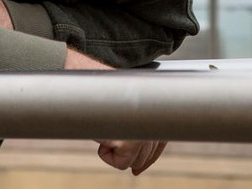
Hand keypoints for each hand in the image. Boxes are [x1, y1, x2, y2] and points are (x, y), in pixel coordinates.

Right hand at [62, 48, 167, 173]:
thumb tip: (137, 170)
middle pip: (144, 157)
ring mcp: (146, 133)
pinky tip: (103, 133)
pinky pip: (121, 163)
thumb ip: (139, 132)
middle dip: (128, 152)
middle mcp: (157, 123)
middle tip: (112, 133)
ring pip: (133, 161)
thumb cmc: (107, 92)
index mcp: (159, 112)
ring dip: (117, 151)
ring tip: (108, 128)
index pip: (157, 147)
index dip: (146, 159)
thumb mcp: (128, 110)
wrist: (92, 82)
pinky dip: (106, 154)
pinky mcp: (131, 142)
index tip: (136, 168)